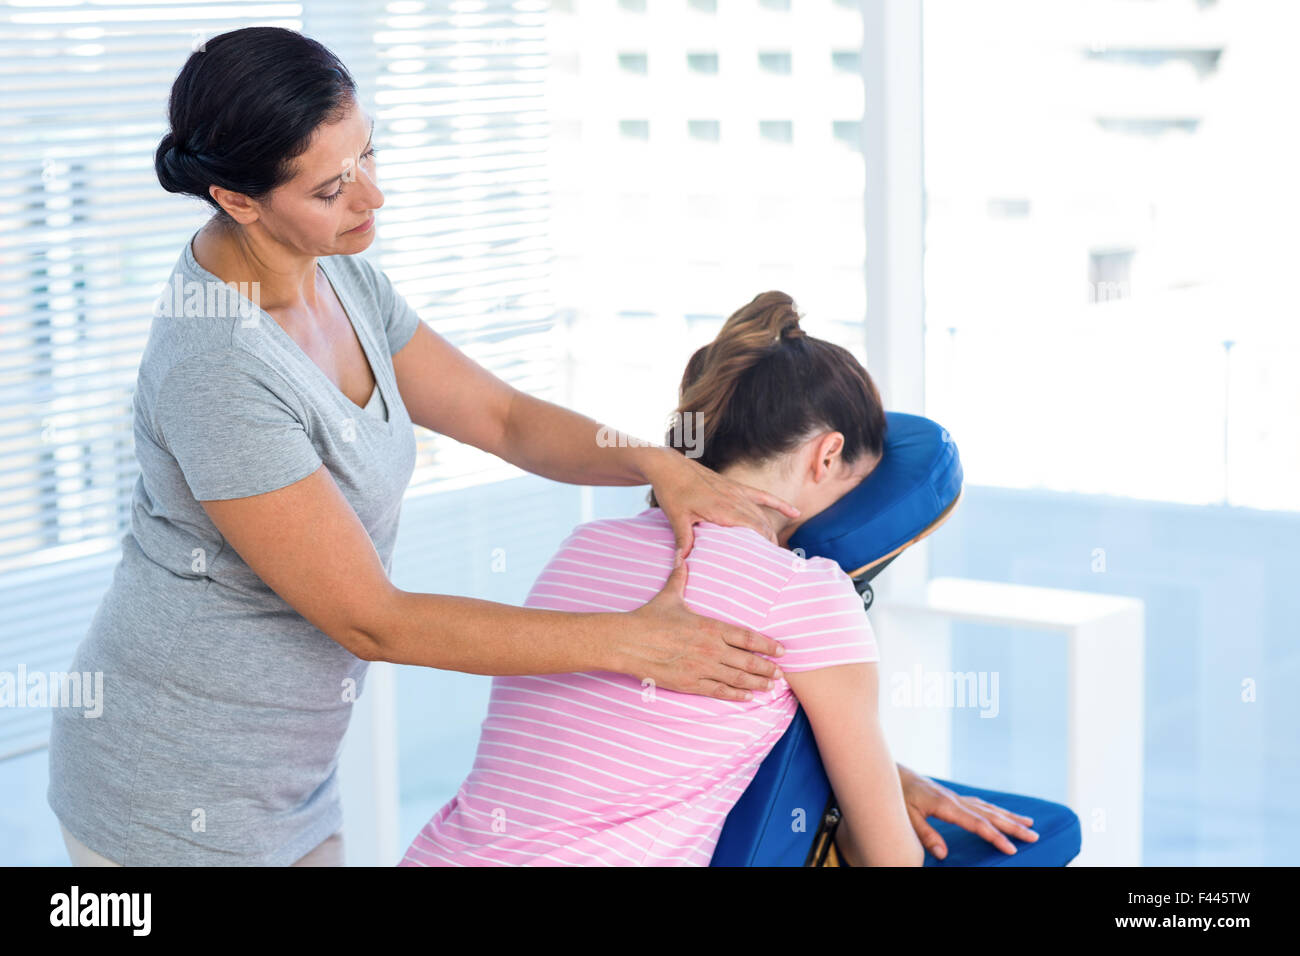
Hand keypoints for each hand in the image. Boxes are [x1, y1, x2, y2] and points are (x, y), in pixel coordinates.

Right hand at [615, 551, 786, 701]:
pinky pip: (719, 690)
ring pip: (737, 678)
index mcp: (710, 626)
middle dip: (767, 668)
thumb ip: (680, 577)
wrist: (628, 642)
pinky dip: (736, 694)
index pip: (747, 637)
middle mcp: (710, 648)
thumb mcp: (669, 595)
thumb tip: (681, 556)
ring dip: (757, 683)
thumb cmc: (649, 618)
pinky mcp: (690, 683)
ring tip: (771, 686)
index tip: (782, 650)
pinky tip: (748, 696)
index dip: (767, 645)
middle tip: (782, 674)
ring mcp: (701, 667)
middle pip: (748, 661)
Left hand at [643, 448, 799, 559]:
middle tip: (776, 565)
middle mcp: (735, 499)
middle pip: (762, 524)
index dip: (766, 545)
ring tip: (778, 551)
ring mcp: (736, 491)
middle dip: (771, 544)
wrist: (670, 465)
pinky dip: (778, 504)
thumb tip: (681, 564)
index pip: (754, 529)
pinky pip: (761, 496)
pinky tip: (793, 512)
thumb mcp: (676, 517)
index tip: (772, 562)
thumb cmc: (672, 490)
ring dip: (772, 531)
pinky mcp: (734, 487)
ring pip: (762, 514)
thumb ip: (683, 540)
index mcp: (724, 508)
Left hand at [897, 764, 1038, 858]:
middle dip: (1013, 827)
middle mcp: (955, 800)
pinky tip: (1004, 815)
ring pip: (988, 808)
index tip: (1011, 849)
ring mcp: (956, 797)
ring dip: (1009, 817)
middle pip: (989, 815)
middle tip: (1034, 837)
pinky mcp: (953, 797)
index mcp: (946, 805)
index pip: (977, 823)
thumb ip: (925, 834)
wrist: (894, 773)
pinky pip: (980, 804)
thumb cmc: (899, 795)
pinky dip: (996, 810)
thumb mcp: (906, 816)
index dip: (995, 837)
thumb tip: (942, 854)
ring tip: (1030, 825)